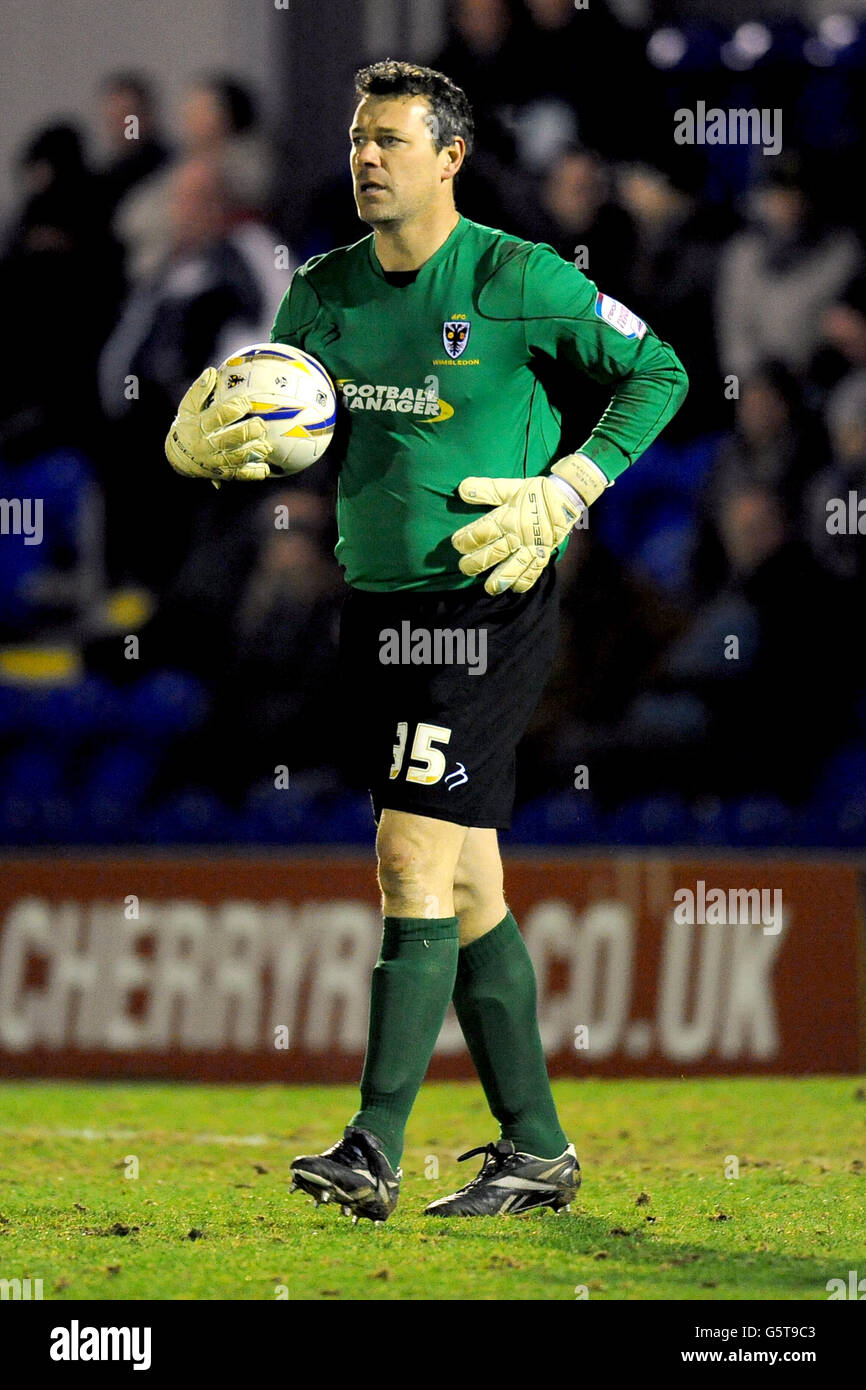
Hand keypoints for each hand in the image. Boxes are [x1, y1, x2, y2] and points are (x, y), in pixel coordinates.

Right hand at [165, 368, 272, 481]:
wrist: (178, 458)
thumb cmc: (187, 426)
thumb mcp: (187, 408)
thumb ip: (199, 392)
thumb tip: (211, 372)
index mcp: (198, 427)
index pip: (216, 417)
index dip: (232, 409)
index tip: (246, 402)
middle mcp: (206, 446)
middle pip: (228, 441)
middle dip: (246, 433)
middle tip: (261, 425)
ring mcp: (215, 462)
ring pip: (236, 459)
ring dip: (253, 453)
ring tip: (267, 446)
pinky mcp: (222, 473)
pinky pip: (239, 475)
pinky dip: (253, 473)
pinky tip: (266, 469)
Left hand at [451, 454, 608, 594]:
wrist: (567, 496)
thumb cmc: (535, 492)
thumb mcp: (510, 487)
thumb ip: (486, 490)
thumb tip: (462, 488)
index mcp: (508, 517)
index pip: (482, 532)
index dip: (466, 539)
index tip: (457, 543)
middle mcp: (519, 535)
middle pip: (494, 553)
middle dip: (476, 563)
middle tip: (464, 568)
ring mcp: (532, 547)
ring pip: (514, 567)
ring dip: (501, 579)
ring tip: (489, 589)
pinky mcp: (543, 554)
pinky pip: (534, 572)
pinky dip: (525, 582)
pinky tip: (515, 589)